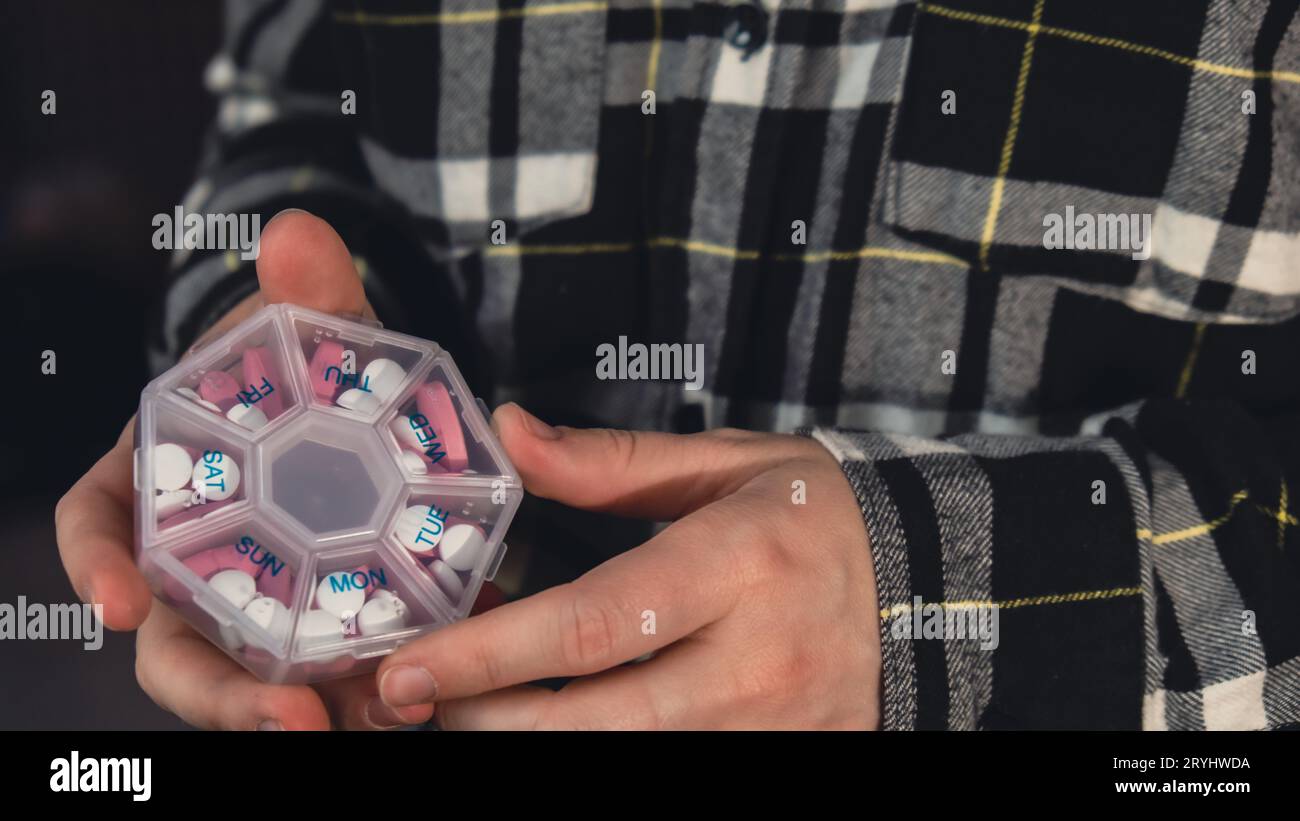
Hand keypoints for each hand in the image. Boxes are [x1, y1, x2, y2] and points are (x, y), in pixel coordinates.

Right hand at [55, 210, 432, 728]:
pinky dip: (371, 687)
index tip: (121, 604)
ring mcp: (254, 604)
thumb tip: (297, 230)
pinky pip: (333, 673)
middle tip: (290, 716)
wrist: (362, 414)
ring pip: (255, 678)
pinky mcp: (318, 629)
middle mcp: (195, 560)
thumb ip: (308, 294)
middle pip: (178, 646)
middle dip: (222, 691)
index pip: (99, 529)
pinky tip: (423, 692)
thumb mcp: (313, 335)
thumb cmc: (307, 378)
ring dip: (307, 710)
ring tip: (373, 721)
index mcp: (160, 485)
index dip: (97, 567)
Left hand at [376, 408, 881, 728]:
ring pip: (626, 757)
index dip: (492, 654)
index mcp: (739, 566)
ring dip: (533, 741)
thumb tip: (510, 432)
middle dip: (490, 718)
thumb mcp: (727, 465)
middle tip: (409, 702)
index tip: (410, 668)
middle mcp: (755, 663)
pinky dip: (600, 751)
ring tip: (468, 713)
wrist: (934, 587)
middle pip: (597, 718)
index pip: (597, 623)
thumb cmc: (819, 514)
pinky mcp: (781, 760)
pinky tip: (552, 724)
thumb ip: (612, 460)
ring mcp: (772, 729)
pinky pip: (670, 770)